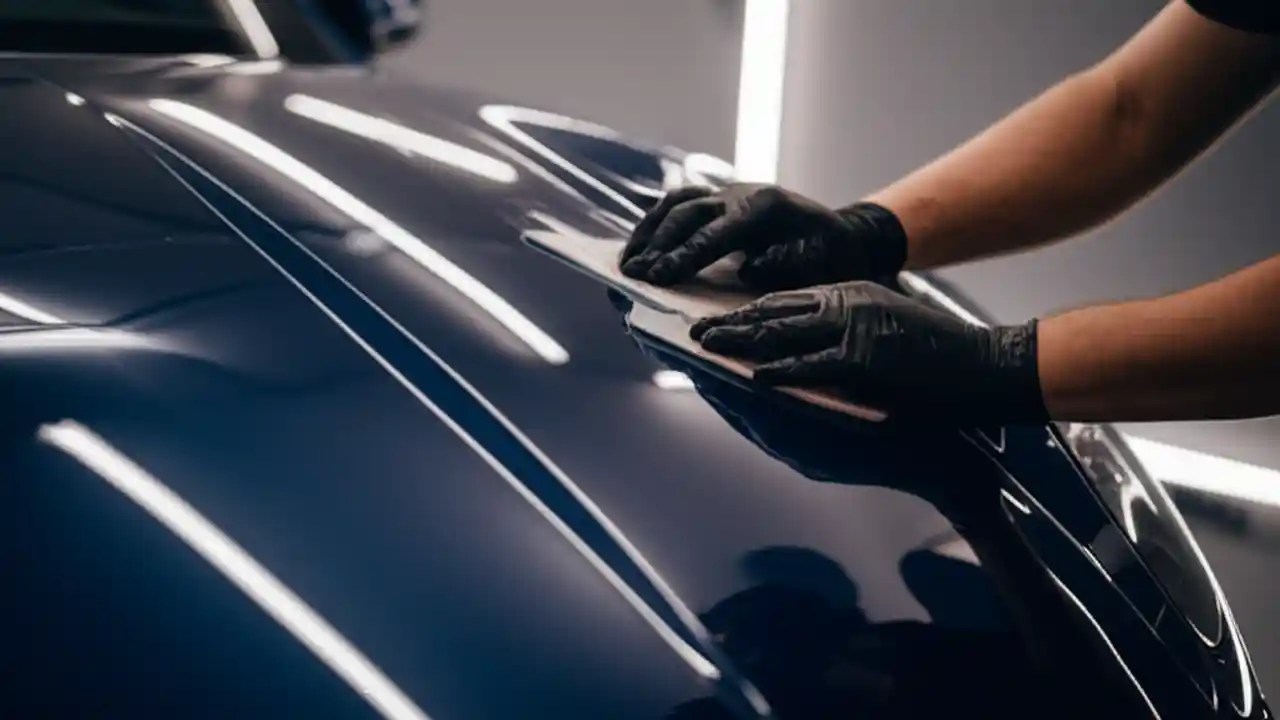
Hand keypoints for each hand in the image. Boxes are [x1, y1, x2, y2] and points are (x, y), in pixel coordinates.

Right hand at [619, 184, 907, 290]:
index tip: (658, 277)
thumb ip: (784, 264)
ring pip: (677, 202)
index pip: (715, 232)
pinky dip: (655, 224)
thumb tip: (745, 267)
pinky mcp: (720, 199)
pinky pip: (679, 204)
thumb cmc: (832, 257)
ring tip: (626, 262)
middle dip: (657, 243)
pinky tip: (639, 247)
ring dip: (648, 231)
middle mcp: (741, 192)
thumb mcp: (819, 263)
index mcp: (766, 207)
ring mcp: (728, 192)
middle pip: (687, 211)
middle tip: (633, 273)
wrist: (845, 234)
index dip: (684, 255)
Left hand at [690, 281, 1045, 421]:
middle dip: (725, 323)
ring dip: (738, 341)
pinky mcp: (866, 361)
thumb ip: (841, 329)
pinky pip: (811, 367)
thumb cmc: (934, 359)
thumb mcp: (884, 324)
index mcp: (848, 296)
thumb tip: (793, 346)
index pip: (781, 300)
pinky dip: (779, 372)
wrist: (986, 373)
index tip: (708, 318)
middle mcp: (846, 306)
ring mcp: (855, 332)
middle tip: (686, 328)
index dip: (742, 310)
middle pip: (770, 312)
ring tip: (701, 345)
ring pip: (780, 334)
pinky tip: (752, 376)